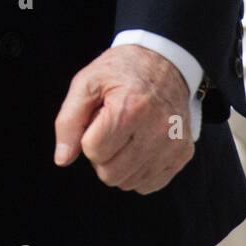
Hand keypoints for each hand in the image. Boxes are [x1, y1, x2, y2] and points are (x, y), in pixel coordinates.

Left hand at [53, 44, 194, 194]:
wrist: (164, 60)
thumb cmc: (122, 71)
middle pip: (109, 173)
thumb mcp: (87, 82)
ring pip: (128, 183)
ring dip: (119, 163)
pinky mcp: (183, 154)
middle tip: (110, 129)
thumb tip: (62, 159)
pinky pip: (149, 184)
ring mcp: (173, 145)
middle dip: (101, 154)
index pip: (93, 151)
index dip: (87, 136)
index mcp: (129, 109)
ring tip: (126, 134)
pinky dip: (137, 171)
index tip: (98, 118)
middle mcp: (156, 130)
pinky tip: (139, 145)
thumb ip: (69, 120)